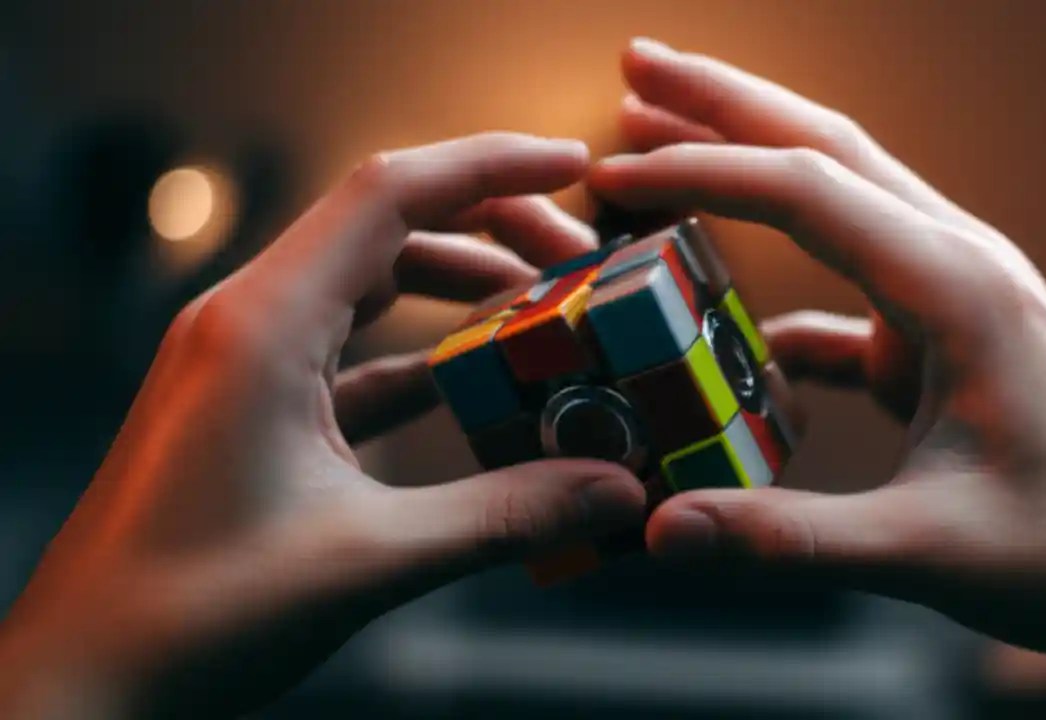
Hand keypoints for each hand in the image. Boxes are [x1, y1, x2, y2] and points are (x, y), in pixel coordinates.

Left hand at [0, 133, 644, 718]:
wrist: (86, 684)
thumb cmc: (186, 615)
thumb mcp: (369, 557)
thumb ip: (504, 514)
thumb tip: (611, 489)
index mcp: (263, 324)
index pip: (388, 193)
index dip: (490, 165)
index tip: (572, 166)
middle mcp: (246, 323)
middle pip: (385, 229)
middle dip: (490, 231)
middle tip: (575, 260)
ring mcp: (243, 365)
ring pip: (367, 289)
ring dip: (454, 290)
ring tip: (538, 310)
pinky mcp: (249, 410)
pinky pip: (348, 355)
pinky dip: (416, 356)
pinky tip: (471, 385)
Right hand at [592, 39, 1045, 704]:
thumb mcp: (930, 551)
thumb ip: (788, 537)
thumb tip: (664, 528)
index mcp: (960, 289)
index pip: (810, 191)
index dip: (702, 170)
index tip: (613, 171)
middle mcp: (961, 267)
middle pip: (829, 150)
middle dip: (727, 104)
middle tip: (635, 65)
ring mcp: (955, 298)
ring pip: (839, 201)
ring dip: (751, 168)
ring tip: (665, 147)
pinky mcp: (946, 340)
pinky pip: (847, 291)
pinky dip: (779, 288)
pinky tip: (725, 315)